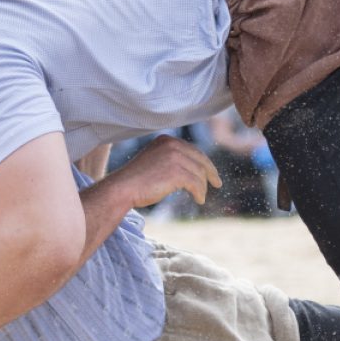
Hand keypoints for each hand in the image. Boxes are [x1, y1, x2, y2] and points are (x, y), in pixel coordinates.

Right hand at [104, 135, 221, 209]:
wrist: (122, 189)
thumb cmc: (136, 180)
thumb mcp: (155, 161)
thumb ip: (171, 160)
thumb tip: (192, 169)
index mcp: (166, 140)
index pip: (192, 150)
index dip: (204, 162)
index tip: (211, 173)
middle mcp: (171, 144)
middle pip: (200, 159)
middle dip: (211, 172)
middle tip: (217, 183)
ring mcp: (174, 157)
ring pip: (199, 173)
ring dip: (202, 187)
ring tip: (200, 197)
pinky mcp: (176, 172)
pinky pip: (196, 184)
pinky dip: (200, 193)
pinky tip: (199, 200)